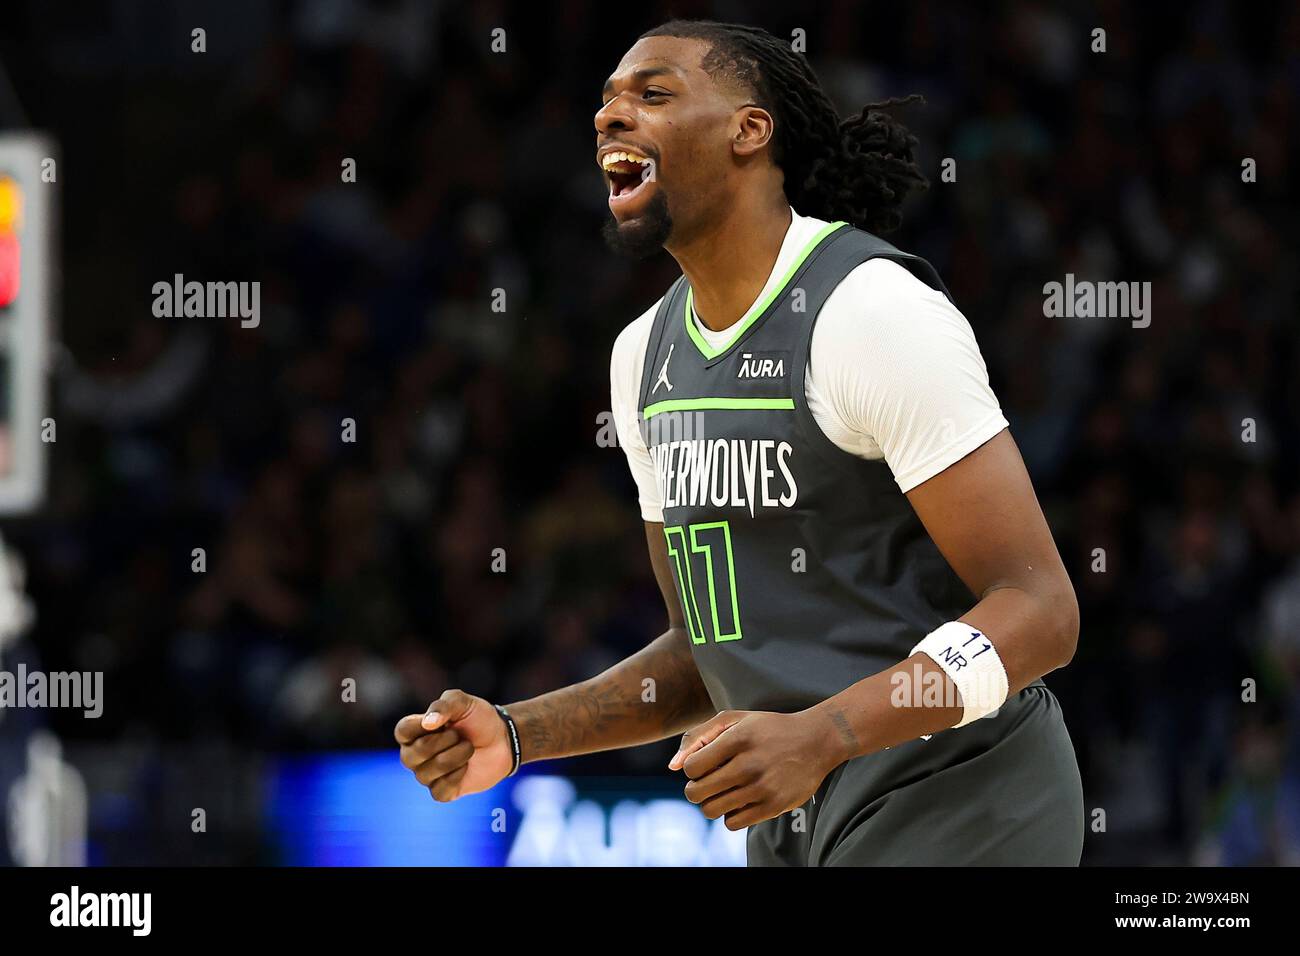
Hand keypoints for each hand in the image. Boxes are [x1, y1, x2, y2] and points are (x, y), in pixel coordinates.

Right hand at [394, 689, 513, 801]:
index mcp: (414, 730)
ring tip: (468, 748)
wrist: (502, 739)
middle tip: (460, 735)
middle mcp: (414, 754)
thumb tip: (428, 723)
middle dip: (444, 742)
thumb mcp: (463, 702)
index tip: (444, 721)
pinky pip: (440, 791)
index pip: (402, 731)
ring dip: (456, 757)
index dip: (421, 726)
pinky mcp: (442, 791)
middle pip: (412, 755)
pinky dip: (457, 776)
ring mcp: (427, 774)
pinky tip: (466, 766)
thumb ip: (444, 706)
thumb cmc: (478, 718)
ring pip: (427, 774)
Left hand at [670, 709, 844, 829]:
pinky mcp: (774, 807)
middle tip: (708, 781)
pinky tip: (740, 799)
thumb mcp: (734, 719)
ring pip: (711, 810)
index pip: (690, 767)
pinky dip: (729, 814)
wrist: (816, 741)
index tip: (704, 764)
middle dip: (695, 789)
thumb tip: (671, 766)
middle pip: (696, 793)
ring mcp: (763, 788)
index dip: (691, 768)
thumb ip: (698, 736)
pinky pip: (732, 823)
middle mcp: (750, 764)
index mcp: (738, 738)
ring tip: (723, 790)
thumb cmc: (767, 729)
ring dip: (711, 802)